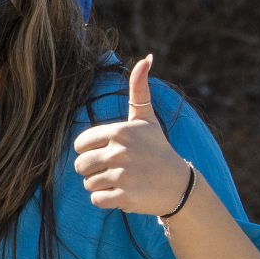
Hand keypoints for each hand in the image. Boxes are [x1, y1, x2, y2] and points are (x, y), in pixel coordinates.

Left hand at [72, 56, 189, 215]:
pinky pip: (97, 200)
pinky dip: (106, 200)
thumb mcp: (147, 119)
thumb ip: (139, 90)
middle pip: (80, 166)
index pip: (79, 145)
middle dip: (93, 171)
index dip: (89, 151)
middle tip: (116, 169)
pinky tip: (123, 193)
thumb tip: (146, 58)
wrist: (180, 184)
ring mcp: (122, 174)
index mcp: (119, 132)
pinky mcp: (125, 196)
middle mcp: (119, 151)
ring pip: (88, 184)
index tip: (108, 153)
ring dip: (101, 185)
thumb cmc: (157, 149)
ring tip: (122, 180)